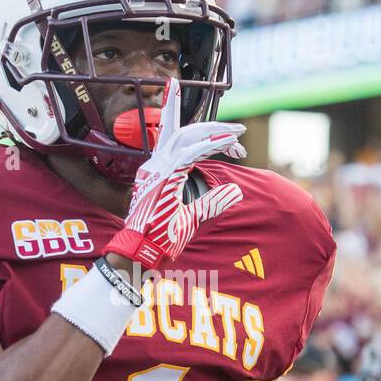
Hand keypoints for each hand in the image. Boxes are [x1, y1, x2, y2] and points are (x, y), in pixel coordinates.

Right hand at [104, 79, 244, 269]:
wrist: (142, 252)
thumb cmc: (161, 237)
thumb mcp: (193, 217)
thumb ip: (212, 202)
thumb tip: (236, 191)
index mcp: (161, 171)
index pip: (185, 144)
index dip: (210, 139)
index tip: (233, 144)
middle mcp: (156, 165)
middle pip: (185, 133)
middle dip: (212, 128)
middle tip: (238, 129)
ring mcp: (157, 170)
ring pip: (186, 138)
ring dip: (213, 133)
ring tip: (236, 134)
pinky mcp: (162, 178)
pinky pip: (187, 155)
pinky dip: (208, 147)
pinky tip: (226, 144)